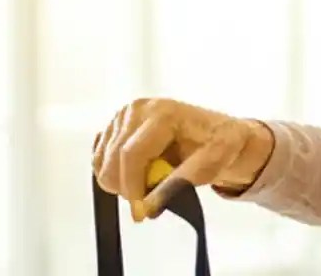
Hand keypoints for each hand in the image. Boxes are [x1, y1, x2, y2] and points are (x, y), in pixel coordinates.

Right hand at [91, 97, 273, 218]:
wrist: (219, 134)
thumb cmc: (220, 144)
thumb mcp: (213, 163)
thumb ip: (180, 183)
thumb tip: (149, 206)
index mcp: (162, 113)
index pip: (131, 154)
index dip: (131, 186)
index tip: (140, 211)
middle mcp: (138, 109)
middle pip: (112, 160)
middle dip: (127, 187)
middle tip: (149, 201)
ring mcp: (123, 116)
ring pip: (102, 162)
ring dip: (121, 181)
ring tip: (151, 183)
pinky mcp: (115, 126)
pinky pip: (99, 159)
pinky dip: (114, 174)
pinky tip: (138, 175)